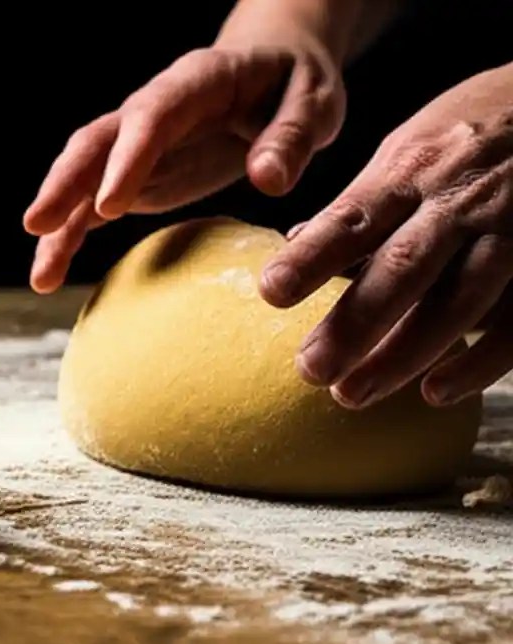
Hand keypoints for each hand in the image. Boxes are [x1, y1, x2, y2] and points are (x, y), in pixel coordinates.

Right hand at [23, 40, 345, 292]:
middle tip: (38, 225)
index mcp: (196, 82)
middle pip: (96, 142)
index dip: (127, 160)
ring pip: (82, 176)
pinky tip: (51, 275)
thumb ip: (290, 137)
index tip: (110, 205)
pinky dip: (69, 237)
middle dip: (64, 183)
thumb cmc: (293, 85)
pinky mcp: (133, 177)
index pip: (152, 117)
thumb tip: (268, 180)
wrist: (273, 74)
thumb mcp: (313, 101)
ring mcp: (134, 146)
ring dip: (57, 222)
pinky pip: (91, 205)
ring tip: (41, 276)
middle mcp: (151, 110)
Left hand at [259, 62, 512, 408]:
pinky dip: (479, 359)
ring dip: (403, 354)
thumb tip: (295, 239)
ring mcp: (511, 231)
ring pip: (458, 300)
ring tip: (352, 395)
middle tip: (309, 370)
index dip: (312, 255)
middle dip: (355, 323)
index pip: (353, 217)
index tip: (271, 292)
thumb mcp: (410, 148)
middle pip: (403, 267)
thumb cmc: (471, 133)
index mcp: (412, 170)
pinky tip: (436, 391)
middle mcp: (459, 201)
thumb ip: (361, 202)